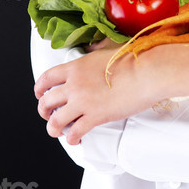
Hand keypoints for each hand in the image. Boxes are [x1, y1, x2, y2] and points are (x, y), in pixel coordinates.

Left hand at [34, 46, 164, 144]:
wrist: (148, 71)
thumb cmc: (135, 59)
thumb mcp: (108, 48)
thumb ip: (96, 51)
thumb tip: (95, 49)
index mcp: (76, 67)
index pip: (47, 78)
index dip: (40, 88)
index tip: (40, 93)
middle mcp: (75, 85)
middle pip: (47, 100)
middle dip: (43, 110)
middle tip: (47, 115)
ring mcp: (83, 102)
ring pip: (56, 120)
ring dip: (53, 128)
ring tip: (56, 131)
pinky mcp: (95, 117)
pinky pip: (75, 132)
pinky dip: (72, 138)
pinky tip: (75, 139)